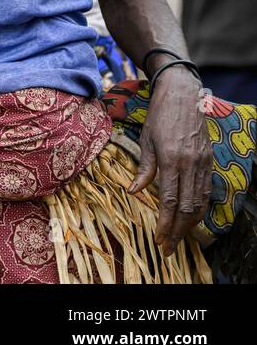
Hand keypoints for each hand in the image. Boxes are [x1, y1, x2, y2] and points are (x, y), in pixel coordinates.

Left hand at [130, 69, 211, 255]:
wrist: (183, 95)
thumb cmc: (159, 116)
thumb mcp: (145, 139)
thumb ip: (144, 168)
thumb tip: (134, 192)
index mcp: (171, 159)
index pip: (169, 200)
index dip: (164, 223)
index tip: (158, 239)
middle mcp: (190, 164)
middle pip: (187, 208)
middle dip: (177, 231)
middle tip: (167, 249)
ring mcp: (203, 163)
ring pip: (200, 203)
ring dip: (189, 225)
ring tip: (177, 238)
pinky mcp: (209, 161)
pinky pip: (206, 192)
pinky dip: (199, 209)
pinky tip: (190, 219)